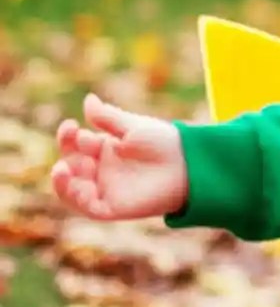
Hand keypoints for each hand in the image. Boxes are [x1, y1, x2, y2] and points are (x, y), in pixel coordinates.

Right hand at [50, 93, 188, 219]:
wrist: (189, 164)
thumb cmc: (165, 143)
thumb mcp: (134, 127)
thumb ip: (109, 117)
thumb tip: (88, 100)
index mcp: (106, 148)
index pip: (76, 144)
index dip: (68, 136)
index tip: (70, 125)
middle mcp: (103, 169)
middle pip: (72, 165)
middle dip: (68, 155)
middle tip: (79, 144)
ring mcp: (107, 189)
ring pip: (73, 189)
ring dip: (62, 181)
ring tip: (62, 169)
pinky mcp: (114, 207)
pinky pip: (89, 207)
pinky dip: (78, 198)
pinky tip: (80, 185)